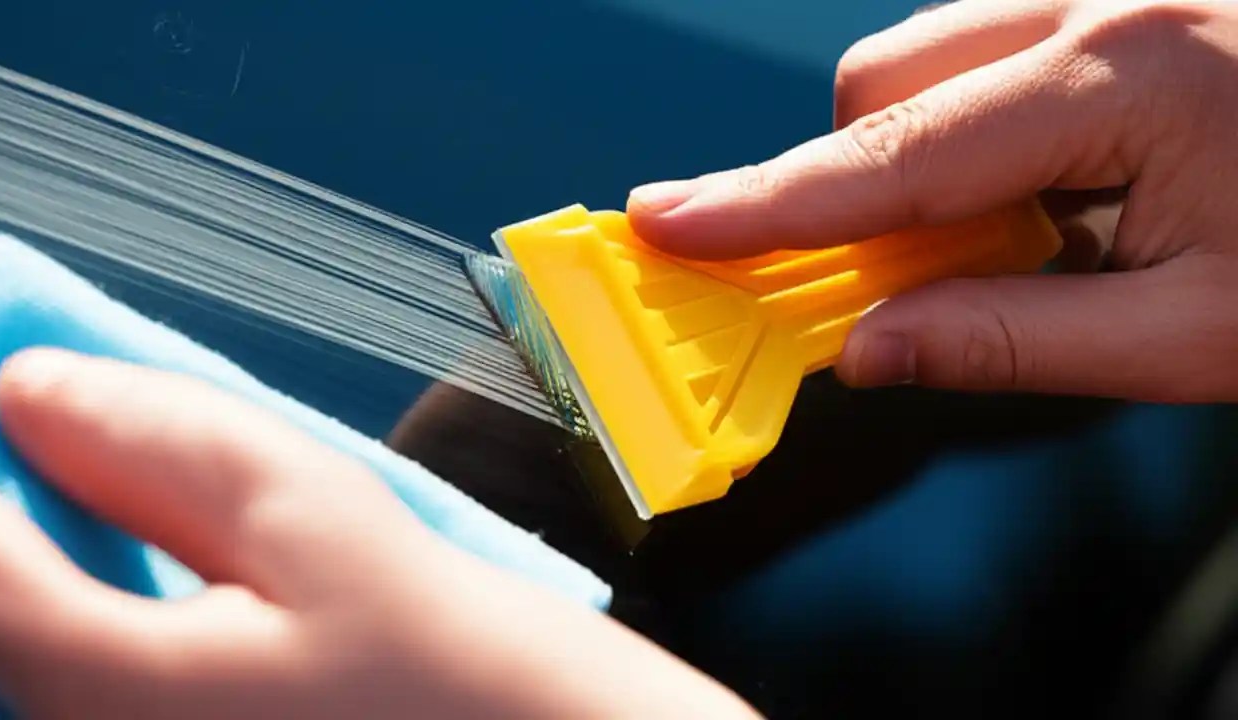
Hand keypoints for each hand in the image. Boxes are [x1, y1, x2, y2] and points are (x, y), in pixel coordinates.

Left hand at [0, 348, 756, 718]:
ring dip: (24, 542)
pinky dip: (72, 594)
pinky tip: (123, 549)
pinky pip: (81, 669)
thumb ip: (167, 445)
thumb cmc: (466, 678)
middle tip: (30, 418)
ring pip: (21, 639)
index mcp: (107, 692)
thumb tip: (39, 390)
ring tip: (73, 468)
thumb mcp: (322, 524)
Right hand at [627, 0, 1237, 402]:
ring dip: (922, 155)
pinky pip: (987, 47)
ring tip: (1028, 232)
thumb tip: (866, 350)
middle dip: (860, 183)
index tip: (665, 225)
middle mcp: (1105, 4)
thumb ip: (1015, 340)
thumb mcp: (1201, 334)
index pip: (893, 161)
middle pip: (889, 79)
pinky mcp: (1120, 4)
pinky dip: (979, 128)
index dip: (763, 204)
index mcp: (1127, 81)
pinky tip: (1063, 182)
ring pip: (928, 54)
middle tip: (916, 278)